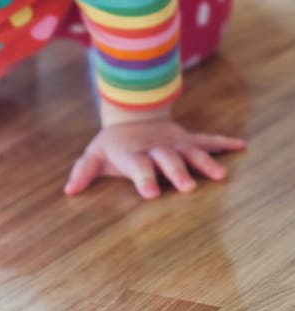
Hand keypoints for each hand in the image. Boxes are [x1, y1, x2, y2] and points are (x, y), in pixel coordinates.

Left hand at [64, 117, 245, 198]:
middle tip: (187, 187)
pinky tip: (241, 145)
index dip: (144, 179)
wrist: (132, 116)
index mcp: (134, 155)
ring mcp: (175, 144)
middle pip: (168, 161)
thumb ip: (84, 171)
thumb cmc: (113, 145)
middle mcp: (157, 150)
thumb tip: (69, 191)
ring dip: (205, 163)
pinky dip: (224, 143)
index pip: (139, 167)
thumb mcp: (95, 155)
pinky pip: (208, 141)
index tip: (150, 194)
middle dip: (177, 173)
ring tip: (220, 176)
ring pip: (192, 153)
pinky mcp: (188, 140)